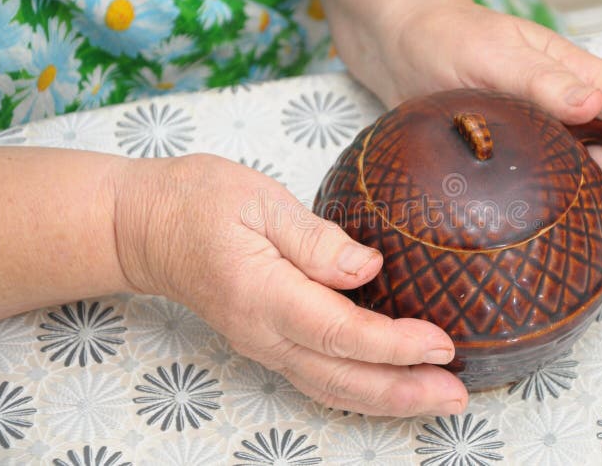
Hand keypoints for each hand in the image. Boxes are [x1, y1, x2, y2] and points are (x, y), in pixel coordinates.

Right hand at [114, 154, 467, 415]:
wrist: (145, 227)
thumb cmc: (197, 202)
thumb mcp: (259, 201)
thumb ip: (315, 239)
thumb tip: (369, 268)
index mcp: (262, 293)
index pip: (341, 332)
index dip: (394, 344)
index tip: (441, 344)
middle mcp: (262, 332)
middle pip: (341, 376)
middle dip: (403, 390)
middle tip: (456, 396)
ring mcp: (262, 343)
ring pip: (330, 386)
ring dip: (387, 398)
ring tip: (436, 399)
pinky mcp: (266, 340)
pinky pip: (319, 376)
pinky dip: (360, 388)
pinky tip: (390, 385)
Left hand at [331, 1, 601, 296]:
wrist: (401, 49)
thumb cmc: (447, 39)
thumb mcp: (492, 54)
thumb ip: (540, 79)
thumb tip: (592, 104)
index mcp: (570, 78)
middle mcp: (562, 112)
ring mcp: (537, 140)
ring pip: (582, 189)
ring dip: (601, 233)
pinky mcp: (508, 164)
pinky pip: (543, 199)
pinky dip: (557, 230)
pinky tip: (558, 261)